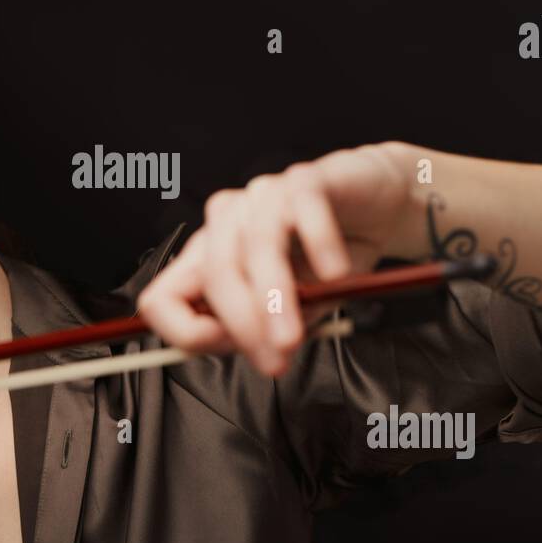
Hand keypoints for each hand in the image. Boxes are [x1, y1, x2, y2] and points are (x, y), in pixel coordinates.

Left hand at [136, 143, 411, 375]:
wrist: (380, 208)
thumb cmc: (328, 263)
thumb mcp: (292, 310)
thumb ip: (261, 330)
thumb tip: (248, 354)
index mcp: (208, 258)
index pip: (161, 297)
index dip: (184, 331)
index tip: (227, 354)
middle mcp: (226, 223)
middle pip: (213, 275)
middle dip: (242, 326)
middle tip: (275, 363)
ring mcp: (263, 196)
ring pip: (255, 247)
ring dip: (274, 300)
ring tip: (294, 337)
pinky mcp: (305, 180)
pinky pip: (303, 210)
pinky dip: (320, 246)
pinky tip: (336, 274)